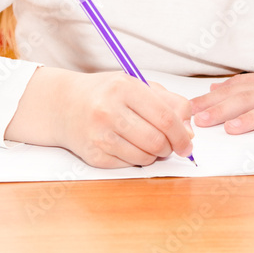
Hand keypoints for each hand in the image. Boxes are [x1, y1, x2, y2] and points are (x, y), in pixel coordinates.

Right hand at [5, 67, 193, 168]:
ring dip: (154, 155)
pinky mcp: (92, 156)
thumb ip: (169, 103)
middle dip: (170, 147)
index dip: (182, 134)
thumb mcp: (138, 86)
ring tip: (147, 142)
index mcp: (124, 88)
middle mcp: (108, 111)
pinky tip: (128, 146)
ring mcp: (98, 135)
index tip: (188, 142)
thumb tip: (189, 131)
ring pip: (144, 157)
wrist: (64, 105)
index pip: (165, 117)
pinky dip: (136, 160)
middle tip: (169, 145)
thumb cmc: (107, 94)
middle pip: (156, 141)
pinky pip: (128, 166)